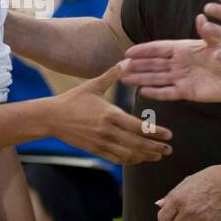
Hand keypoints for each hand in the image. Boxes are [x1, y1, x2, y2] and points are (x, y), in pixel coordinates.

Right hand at [47, 64, 171, 164]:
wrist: (52, 117)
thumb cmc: (73, 99)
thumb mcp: (93, 85)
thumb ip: (113, 74)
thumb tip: (128, 60)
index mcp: (110, 114)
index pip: (138, 127)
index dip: (155, 132)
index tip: (169, 135)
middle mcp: (107, 131)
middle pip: (137, 143)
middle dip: (155, 148)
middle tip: (169, 150)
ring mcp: (100, 142)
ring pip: (128, 154)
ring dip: (144, 156)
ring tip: (157, 156)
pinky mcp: (94, 150)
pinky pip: (116, 158)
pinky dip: (129, 160)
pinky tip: (138, 158)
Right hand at [119, 29, 220, 102]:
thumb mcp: (218, 42)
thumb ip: (207, 32)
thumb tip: (201, 16)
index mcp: (183, 49)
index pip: (159, 49)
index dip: (144, 50)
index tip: (128, 51)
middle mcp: (179, 63)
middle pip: (153, 64)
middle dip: (137, 65)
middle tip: (120, 67)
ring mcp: (181, 78)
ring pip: (157, 78)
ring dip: (141, 78)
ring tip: (125, 79)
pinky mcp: (187, 91)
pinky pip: (168, 92)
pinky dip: (156, 92)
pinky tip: (143, 92)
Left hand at [155, 164, 220, 220]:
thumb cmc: (208, 179)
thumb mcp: (185, 182)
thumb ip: (171, 196)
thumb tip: (160, 205)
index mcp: (177, 199)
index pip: (162, 219)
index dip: (165, 219)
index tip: (169, 218)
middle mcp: (186, 211)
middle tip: (184, 217)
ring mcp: (198, 220)